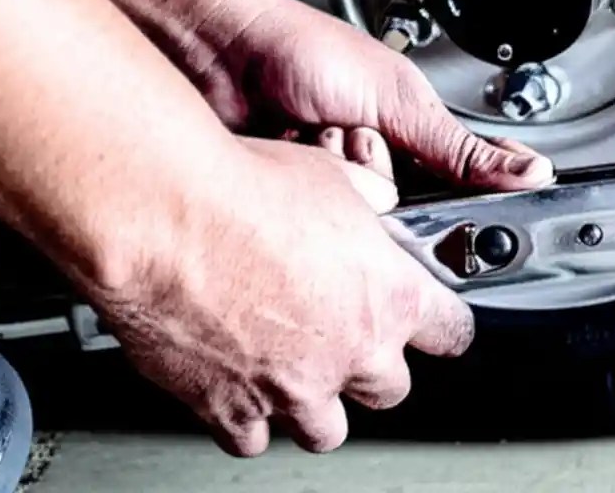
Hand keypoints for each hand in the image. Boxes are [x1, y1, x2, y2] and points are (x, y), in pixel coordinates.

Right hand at [87, 135, 470, 456]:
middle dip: (374, 368)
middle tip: (351, 339)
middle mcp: (350, 351)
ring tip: (296, 370)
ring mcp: (292, 388)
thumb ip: (366, 204)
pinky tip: (241, 386)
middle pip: (390, 388)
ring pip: (326, 430)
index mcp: (392, 297)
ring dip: (316, 404)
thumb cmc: (242, 190)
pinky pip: (252, 439)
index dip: (443, 327)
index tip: (436, 325)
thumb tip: (375, 199)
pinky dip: (249, 420)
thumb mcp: (332, 175)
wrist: (164, 215)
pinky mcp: (230, 408)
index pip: (451, 333)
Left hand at [195, 0, 552, 189]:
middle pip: (415, 213)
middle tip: (361, 139)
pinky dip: (305, 191)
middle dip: (384, 179)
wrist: (221, 55)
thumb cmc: (304, 52)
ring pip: (368, 224)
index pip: (471, 182)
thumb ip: (462, 149)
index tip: (488, 212)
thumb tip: (529, 172)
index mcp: (419, 135)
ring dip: (340, 180)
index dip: (478, 198)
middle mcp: (383, 165)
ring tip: (316, 134)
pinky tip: (291, 156)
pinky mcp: (301, 205)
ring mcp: (341, 186)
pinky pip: (321, 225)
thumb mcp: (399, 99)